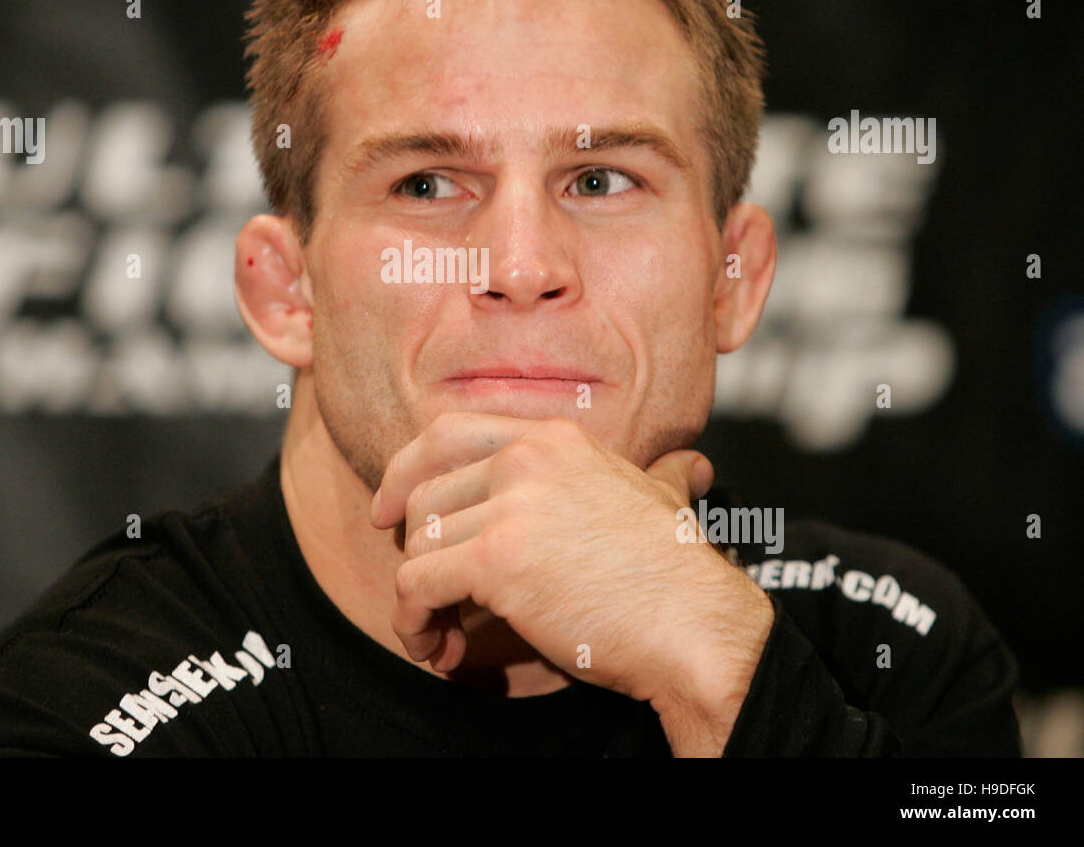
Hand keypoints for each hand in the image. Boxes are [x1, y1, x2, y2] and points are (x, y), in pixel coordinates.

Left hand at [370, 412, 773, 751]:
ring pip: (417, 545)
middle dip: (415, 552)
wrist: (696, 626)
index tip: (388, 512)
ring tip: (442, 634)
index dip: (402, 472)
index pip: (443, 434)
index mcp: (553, 439)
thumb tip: (690, 466)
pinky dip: (414, 623)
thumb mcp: (663, 500)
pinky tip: (439, 648)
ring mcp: (511, 506)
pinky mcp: (498, 560)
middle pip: (423, 497)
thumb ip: (659, 474)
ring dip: (417, 599)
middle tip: (432, 599)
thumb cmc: (680, 574)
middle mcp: (526, 459)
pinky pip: (416, 586)